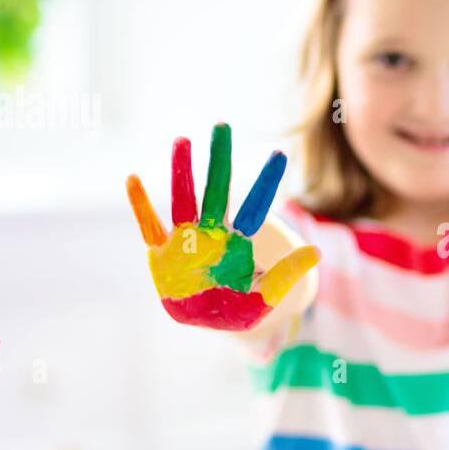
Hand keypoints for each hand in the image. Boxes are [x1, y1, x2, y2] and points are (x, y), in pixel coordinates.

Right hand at [125, 122, 318, 330]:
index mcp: (238, 242)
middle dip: (219, 161)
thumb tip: (315, 252)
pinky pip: (149, 226)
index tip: (279, 155)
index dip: (266, 182)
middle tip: (222, 126)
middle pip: (216, 191)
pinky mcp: (162, 254)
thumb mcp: (265, 297)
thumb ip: (285, 276)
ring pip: (183, 200)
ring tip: (183, 141)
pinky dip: (140, 206)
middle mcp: (212, 234)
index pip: (255, 206)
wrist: (207, 323)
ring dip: (182, 172)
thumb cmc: (238, 309)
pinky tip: (133, 180)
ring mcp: (185, 241)